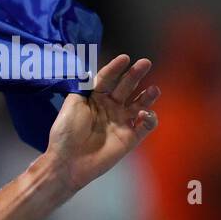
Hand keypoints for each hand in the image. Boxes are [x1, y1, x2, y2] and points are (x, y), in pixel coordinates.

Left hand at [45, 54, 159, 192]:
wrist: (68, 161)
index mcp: (95, 99)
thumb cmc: (66, 132)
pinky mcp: (130, 138)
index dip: (116, 68)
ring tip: (153, 89)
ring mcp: (121, 122)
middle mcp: (110, 108)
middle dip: (136, 75)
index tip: (125, 58)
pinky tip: (144, 114)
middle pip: (126, 87)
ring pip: (140, 104)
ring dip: (148, 96)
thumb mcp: (71, 105)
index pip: (107, 79)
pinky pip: (146, 125)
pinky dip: (150, 118)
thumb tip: (90, 70)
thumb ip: (83, 87)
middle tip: (145, 63)